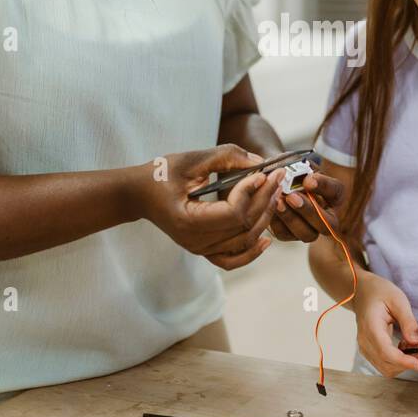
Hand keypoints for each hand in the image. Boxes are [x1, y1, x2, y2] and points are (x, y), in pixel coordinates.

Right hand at [137, 144, 282, 270]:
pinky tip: (267, 239)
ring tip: (275, 194)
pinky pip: (232, 259)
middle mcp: (196, 241)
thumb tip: (260, 164)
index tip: (261, 172)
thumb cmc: (161, 174)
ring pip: (244, 241)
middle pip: (243, 227)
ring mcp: (200, 248)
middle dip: (265, 200)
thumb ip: (226, 157)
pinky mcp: (203, 249)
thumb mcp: (192, 159)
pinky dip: (251, 252)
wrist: (139, 194)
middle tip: (278, 178)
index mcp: (188, 220)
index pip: (233, 213)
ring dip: (264, 218)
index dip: (251, 193)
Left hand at [269, 171, 345, 242]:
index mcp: (333, 194)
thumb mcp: (297, 164)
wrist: (275, 181)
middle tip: (292, 197)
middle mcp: (326, 217)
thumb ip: (301, 169)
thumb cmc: (290, 170)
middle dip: (308, 210)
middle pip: (326, 223)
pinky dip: (277, 222)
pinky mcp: (289, 235)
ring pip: (307, 234)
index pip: (335, 190)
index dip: (323, 185)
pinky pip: (285, 234)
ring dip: (291, 219)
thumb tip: (306, 181)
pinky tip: (270, 208)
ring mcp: (310, 229)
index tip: (309, 179)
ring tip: (278, 202)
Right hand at [354, 272, 417, 377]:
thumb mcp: (398, 300)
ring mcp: (364, 347)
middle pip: (386, 365)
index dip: (404, 362)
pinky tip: (403, 348)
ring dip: (401, 364)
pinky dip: (396, 362)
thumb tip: (416, 342)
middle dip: (406, 364)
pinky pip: (383, 364)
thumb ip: (408, 321)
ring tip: (412, 347)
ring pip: (385, 368)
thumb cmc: (380, 292)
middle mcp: (365, 341)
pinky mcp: (368, 350)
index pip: (386, 353)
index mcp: (371, 327)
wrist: (362, 292)